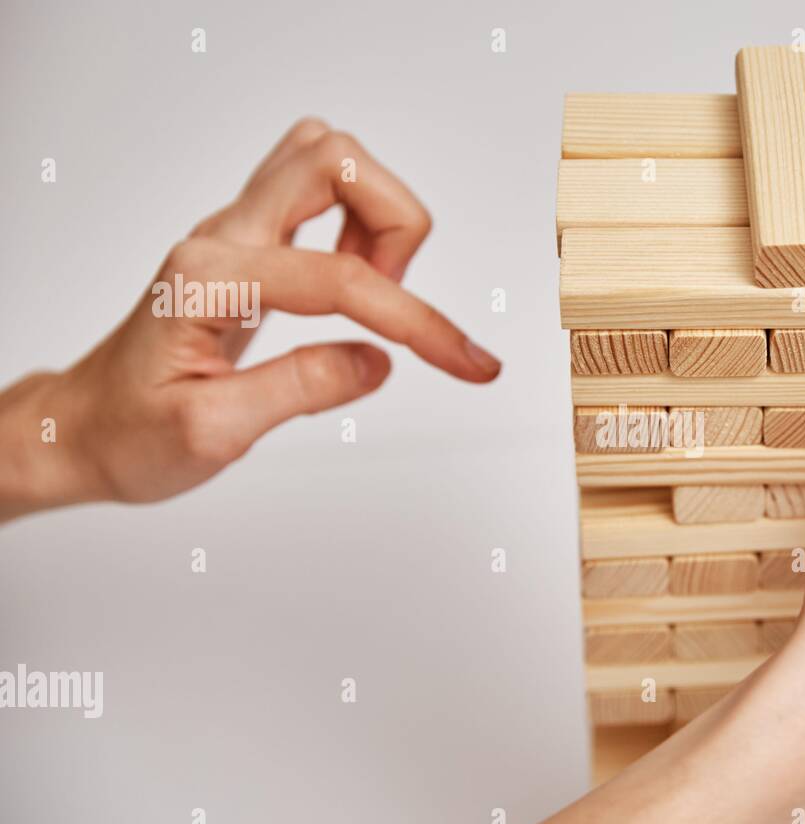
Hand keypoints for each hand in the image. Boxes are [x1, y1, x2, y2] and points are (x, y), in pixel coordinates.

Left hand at [0, 118, 500, 521]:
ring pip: (326, 160)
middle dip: (395, 224)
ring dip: (377, 216)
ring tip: (379, 291)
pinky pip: (317, 192)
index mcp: (209, 279)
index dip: (418, 322)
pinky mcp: (249, 245)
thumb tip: (379, 361)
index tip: (469, 364)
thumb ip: (298, 389)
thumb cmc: (133, 433)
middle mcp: (221, 237)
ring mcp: (234, 232)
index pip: (339, 279)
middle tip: (399, 299)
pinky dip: (360, 224)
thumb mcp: (211, 433)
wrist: (86, 428)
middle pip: (331, 159)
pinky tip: (358, 284)